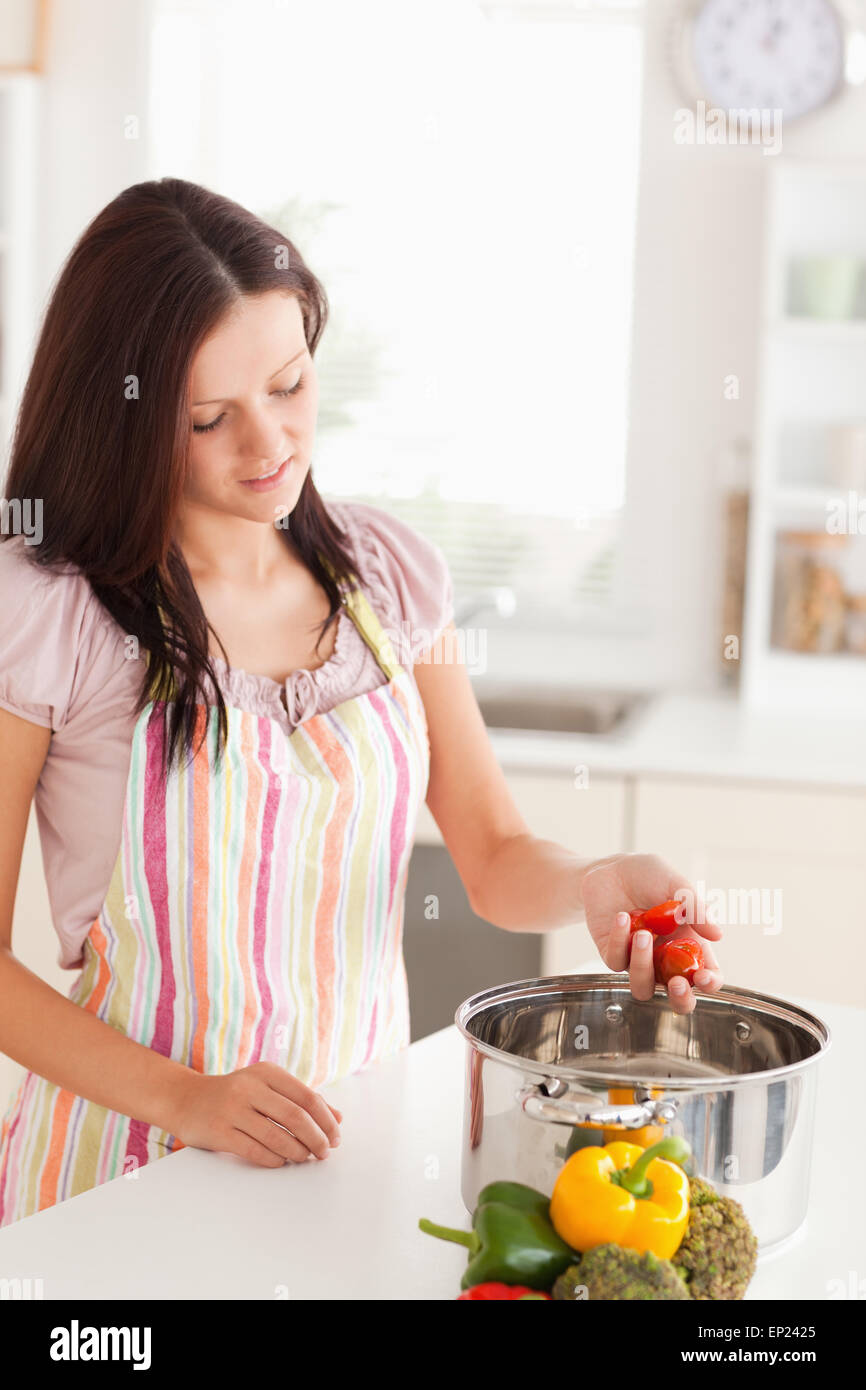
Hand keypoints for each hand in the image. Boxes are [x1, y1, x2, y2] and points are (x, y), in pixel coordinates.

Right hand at [166, 1061, 342, 1166]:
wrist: (186, 1099)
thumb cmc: (234, 1095)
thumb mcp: (266, 1087)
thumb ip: (300, 1100)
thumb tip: (337, 1119)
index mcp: (266, 1073)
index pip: (307, 1096)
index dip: (326, 1120)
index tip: (336, 1137)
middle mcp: (249, 1087)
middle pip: (296, 1116)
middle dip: (316, 1138)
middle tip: (325, 1152)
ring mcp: (232, 1109)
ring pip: (277, 1136)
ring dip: (297, 1152)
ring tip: (305, 1158)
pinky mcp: (219, 1131)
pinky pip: (255, 1150)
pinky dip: (274, 1159)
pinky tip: (282, 1161)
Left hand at [580, 853, 722, 1015]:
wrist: (612, 868)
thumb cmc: (650, 876)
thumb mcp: (677, 884)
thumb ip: (697, 908)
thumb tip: (718, 935)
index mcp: (690, 945)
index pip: (708, 976)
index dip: (710, 983)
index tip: (703, 975)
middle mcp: (667, 959)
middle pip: (679, 999)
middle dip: (681, 999)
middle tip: (677, 983)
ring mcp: (639, 960)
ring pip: (643, 988)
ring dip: (644, 965)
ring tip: (643, 934)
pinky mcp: (612, 954)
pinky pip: (617, 962)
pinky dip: (619, 940)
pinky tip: (622, 917)